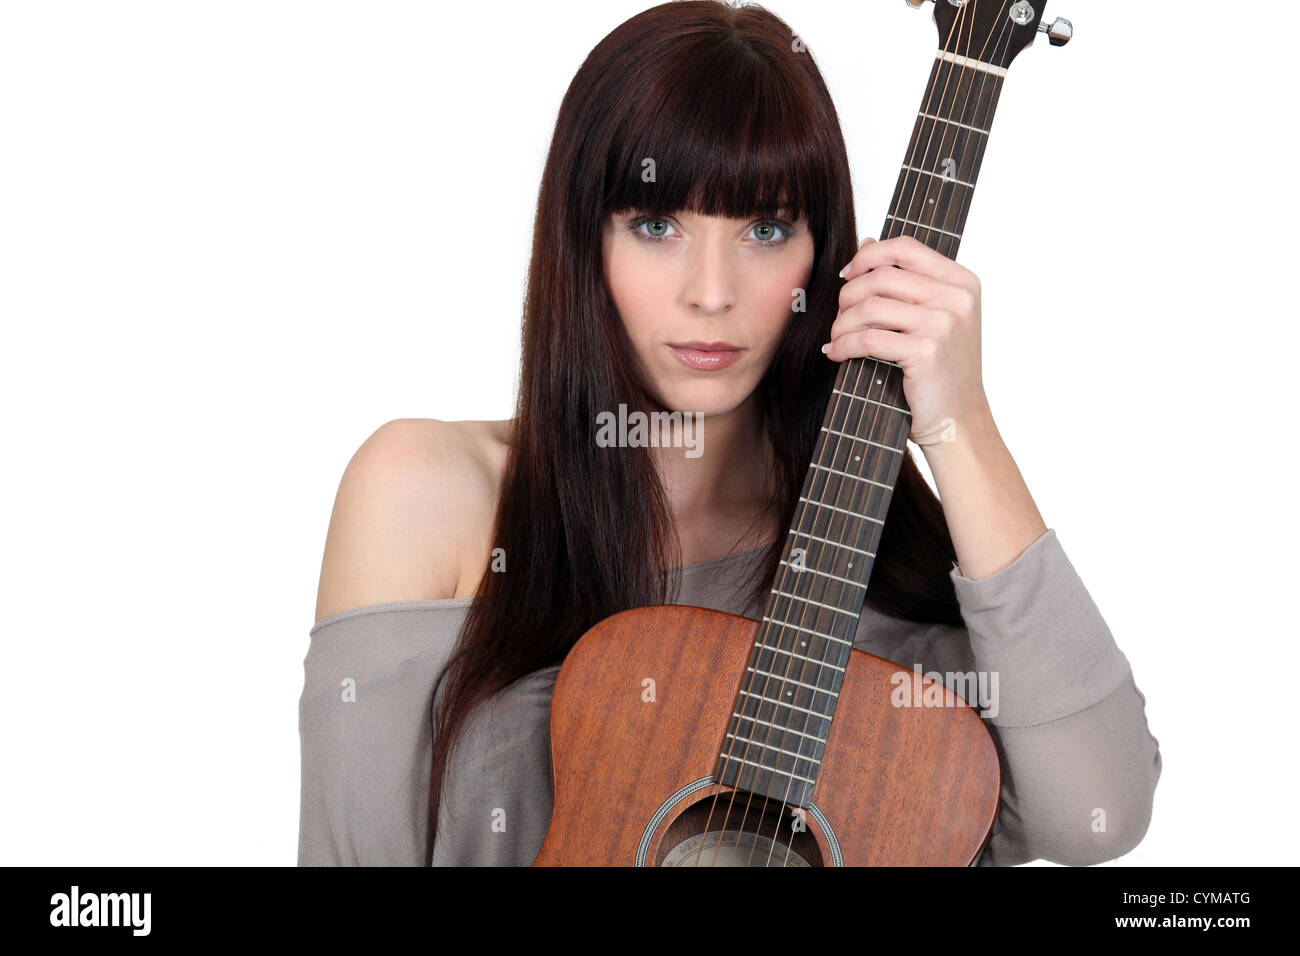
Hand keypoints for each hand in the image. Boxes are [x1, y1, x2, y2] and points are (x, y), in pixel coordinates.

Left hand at [826, 234, 991, 445]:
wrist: (959, 419)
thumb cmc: (941, 370)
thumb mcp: (934, 317)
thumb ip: (906, 280)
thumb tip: (866, 242)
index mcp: (961, 282)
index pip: (905, 247)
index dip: (867, 256)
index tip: (846, 274)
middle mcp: (956, 298)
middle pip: (881, 277)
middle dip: (848, 296)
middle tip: (839, 317)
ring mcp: (943, 324)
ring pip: (869, 307)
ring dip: (841, 324)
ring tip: (836, 338)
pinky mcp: (926, 352)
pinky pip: (868, 338)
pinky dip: (844, 345)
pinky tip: (837, 353)